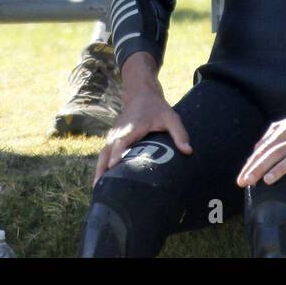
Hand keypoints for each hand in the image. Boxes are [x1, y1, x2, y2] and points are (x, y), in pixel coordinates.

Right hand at [92, 54, 190, 184]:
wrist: (140, 94)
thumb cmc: (157, 108)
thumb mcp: (171, 118)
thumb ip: (179, 134)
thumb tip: (188, 151)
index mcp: (132, 126)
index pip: (122, 141)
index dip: (117, 153)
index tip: (112, 166)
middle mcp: (119, 131)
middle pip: (107, 151)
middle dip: (103, 168)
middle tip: (101, 188)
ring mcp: (113, 135)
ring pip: (103, 154)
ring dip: (99, 170)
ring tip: (97, 190)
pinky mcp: (111, 139)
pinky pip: (104, 154)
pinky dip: (101, 166)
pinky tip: (100, 182)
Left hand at [236, 104, 285, 194]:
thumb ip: (270, 136)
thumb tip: (255, 150)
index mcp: (284, 131)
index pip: (263, 150)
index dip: (251, 164)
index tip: (240, 179)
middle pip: (273, 153)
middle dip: (258, 168)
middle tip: (245, 182)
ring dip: (280, 169)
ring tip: (267, 181)